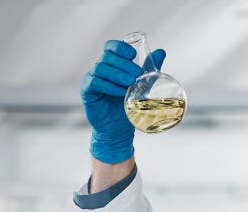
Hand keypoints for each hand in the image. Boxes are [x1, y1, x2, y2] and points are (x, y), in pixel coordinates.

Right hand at [81, 39, 165, 162]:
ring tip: (130, 83)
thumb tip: (161, 52)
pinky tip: (121, 92)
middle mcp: (99, 68)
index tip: (133, 55)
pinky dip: (110, 86)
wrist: (118, 128)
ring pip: (101, 68)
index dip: (120, 47)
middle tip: (137, 74)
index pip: (110, 47)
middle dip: (123, 63)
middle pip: (107, 56)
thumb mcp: (142, 85)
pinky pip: (95, 83)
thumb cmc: (128, 105)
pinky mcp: (86, 91)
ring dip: (117, 74)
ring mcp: (91, 78)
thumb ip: (149, 69)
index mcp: (111, 64)